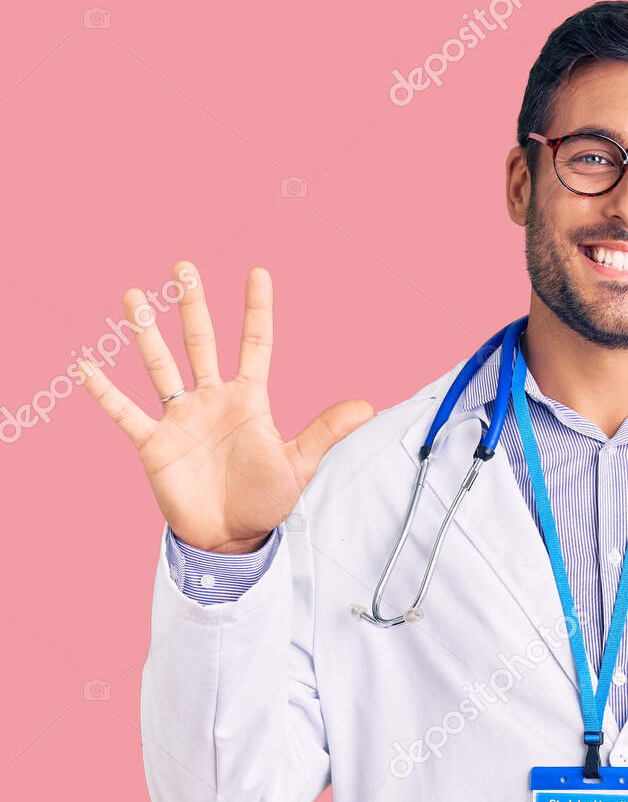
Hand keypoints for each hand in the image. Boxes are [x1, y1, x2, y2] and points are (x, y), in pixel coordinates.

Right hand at [83, 262, 373, 552]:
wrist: (231, 536)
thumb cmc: (266, 499)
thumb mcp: (298, 463)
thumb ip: (325, 431)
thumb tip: (367, 405)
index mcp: (249, 400)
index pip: (255, 344)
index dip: (256, 309)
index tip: (258, 272)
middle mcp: (212, 400)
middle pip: (202, 342)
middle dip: (194, 305)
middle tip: (184, 266)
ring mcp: (181, 418)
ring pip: (161, 365)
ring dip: (146, 331)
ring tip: (134, 295)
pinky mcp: (154, 443)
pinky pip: (125, 412)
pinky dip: (106, 392)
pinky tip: (86, 366)